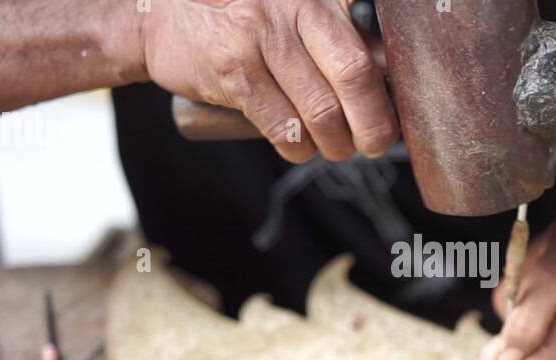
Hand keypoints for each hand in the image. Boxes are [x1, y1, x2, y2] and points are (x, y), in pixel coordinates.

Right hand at [141, 0, 398, 162]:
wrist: (158, 15)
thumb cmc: (238, 16)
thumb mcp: (289, 9)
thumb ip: (331, 34)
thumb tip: (385, 76)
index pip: (368, 44)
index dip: (389, 87)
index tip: (396, 115)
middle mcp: (293, 6)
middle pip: (355, 74)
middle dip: (373, 122)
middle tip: (376, 144)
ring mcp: (261, 36)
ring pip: (320, 108)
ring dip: (336, 143)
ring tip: (337, 149)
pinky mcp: (232, 69)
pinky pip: (283, 124)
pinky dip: (299, 148)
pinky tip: (302, 150)